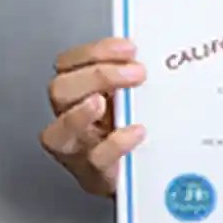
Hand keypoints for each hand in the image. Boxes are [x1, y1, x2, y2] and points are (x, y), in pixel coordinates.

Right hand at [39, 37, 147, 195]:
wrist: (148, 173)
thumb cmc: (141, 128)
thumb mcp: (141, 94)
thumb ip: (141, 75)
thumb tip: (164, 52)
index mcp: (83, 92)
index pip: (69, 63)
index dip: (95, 51)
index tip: (130, 47)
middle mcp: (73, 119)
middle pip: (60, 90)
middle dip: (97, 76)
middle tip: (138, 73)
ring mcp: (80, 149)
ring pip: (58, 132)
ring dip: (81, 114)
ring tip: (107, 103)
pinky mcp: (97, 174)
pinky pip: (95, 159)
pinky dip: (115, 143)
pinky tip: (137, 131)